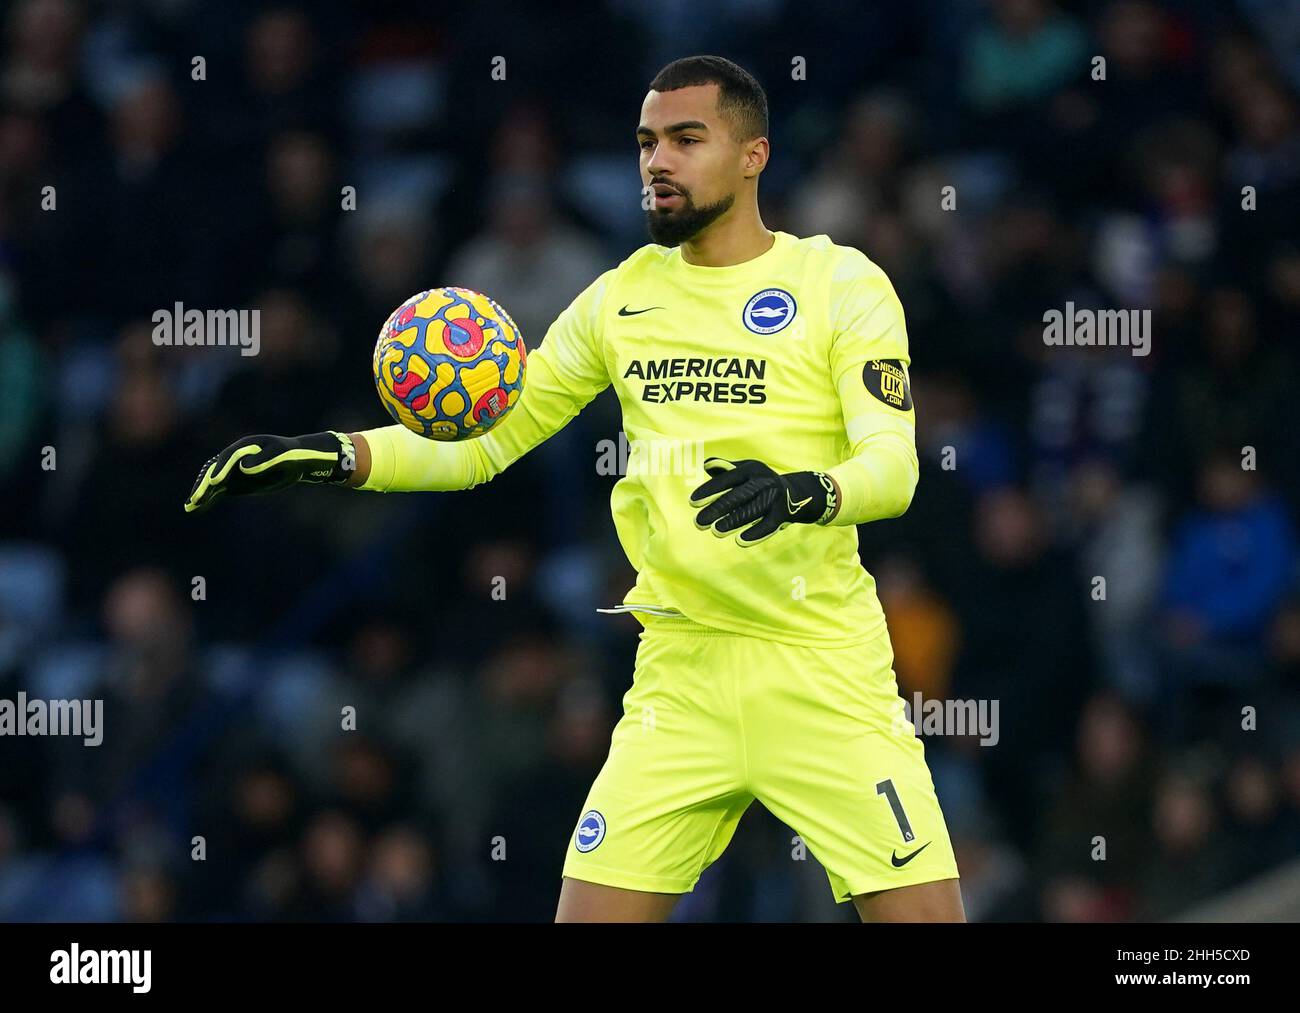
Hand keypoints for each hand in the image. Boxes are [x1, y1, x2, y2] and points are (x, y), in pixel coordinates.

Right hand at [184, 431, 355, 512]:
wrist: (296, 461)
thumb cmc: (291, 455)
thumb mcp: (281, 455)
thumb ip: (265, 460)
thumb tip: (243, 466)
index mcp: (245, 446)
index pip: (228, 457)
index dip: (220, 469)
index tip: (214, 482)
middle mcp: (234, 457)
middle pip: (214, 469)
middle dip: (204, 484)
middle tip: (196, 498)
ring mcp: (232, 470)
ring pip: (212, 482)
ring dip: (200, 493)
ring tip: (189, 506)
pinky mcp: (234, 483)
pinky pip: (217, 492)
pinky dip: (207, 499)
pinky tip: (195, 509)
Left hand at [689, 457, 837, 545]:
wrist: (796, 494)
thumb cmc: (759, 482)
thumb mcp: (745, 471)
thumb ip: (725, 469)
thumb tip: (706, 465)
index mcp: (751, 469)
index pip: (727, 479)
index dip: (709, 490)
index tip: (692, 503)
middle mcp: (764, 481)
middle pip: (738, 496)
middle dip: (717, 509)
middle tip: (698, 522)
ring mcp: (775, 497)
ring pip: (751, 511)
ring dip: (733, 522)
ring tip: (715, 532)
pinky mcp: (783, 514)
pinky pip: (768, 525)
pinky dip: (755, 534)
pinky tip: (740, 541)